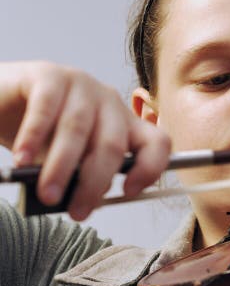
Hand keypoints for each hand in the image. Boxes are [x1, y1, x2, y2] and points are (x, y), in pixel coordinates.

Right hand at [0, 61, 170, 219]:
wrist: (0, 101)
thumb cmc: (39, 134)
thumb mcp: (68, 160)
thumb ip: (81, 176)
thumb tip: (85, 201)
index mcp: (124, 123)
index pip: (156, 143)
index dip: (151, 168)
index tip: (129, 192)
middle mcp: (109, 102)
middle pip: (113, 144)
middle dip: (95, 183)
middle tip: (77, 211)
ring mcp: (81, 84)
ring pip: (78, 129)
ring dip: (63, 167)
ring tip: (47, 193)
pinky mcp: (48, 75)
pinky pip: (46, 109)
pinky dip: (34, 138)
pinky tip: (23, 161)